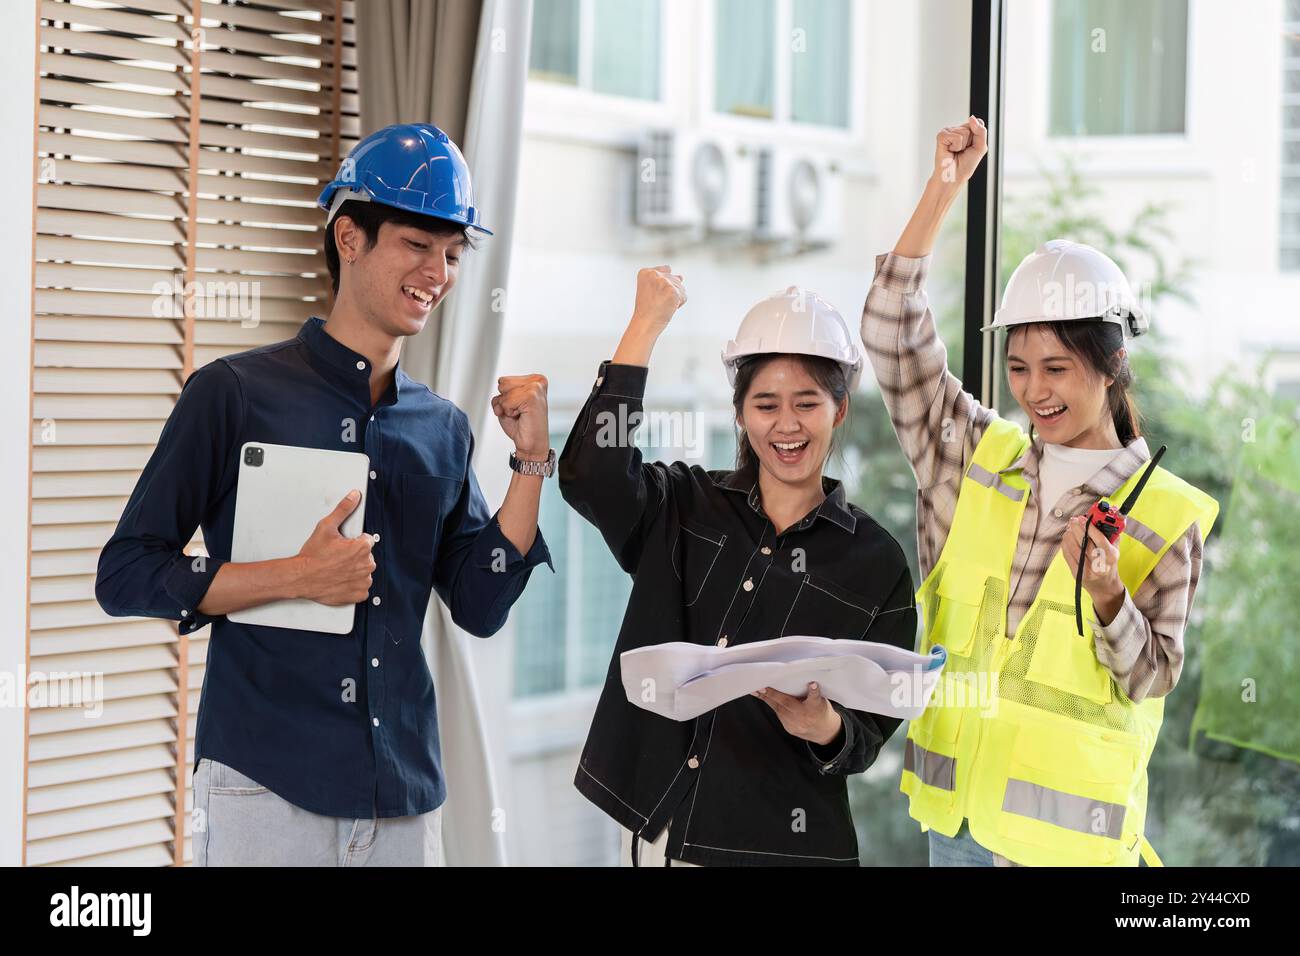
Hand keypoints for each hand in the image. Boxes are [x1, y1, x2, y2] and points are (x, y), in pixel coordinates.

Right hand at [295, 490, 374, 605]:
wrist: (301, 578)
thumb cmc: (312, 556)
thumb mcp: (326, 527)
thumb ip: (343, 509)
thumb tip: (354, 496)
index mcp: (362, 547)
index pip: (367, 540)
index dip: (354, 541)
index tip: (343, 546)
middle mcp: (366, 565)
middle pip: (366, 556)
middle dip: (354, 556)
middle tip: (337, 557)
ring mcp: (363, 581)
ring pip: (365, 572)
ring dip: (355, 570)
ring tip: (337, 569)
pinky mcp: (359, 594)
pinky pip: (362, 588)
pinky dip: (353, 585)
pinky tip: (341, 580)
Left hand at [492, 374, 549, 459]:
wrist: (531, 444)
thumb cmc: (521, 425)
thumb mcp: (509, 402)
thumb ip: (504, 390)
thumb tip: (500, 384)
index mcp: (534, 380)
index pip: (503, 380)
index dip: (504, 397)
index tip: (517, 407)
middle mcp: (537, 381)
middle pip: (503, 383)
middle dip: (504, 400)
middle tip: (518, 411)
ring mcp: (536, 388)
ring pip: (504, 390)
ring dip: (506, 406)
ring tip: (520, 414)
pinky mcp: (532, 397)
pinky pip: (506, 401)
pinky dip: (509, 412)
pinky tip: (521, 416)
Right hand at [630, 265, 686, 334]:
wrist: (645, 324)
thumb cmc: (648, 309)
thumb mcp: (652, 289)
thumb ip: (665, 278)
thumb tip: (681, 276)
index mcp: (645, 272)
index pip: (667, 270)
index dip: (663, 286)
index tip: (653, 295)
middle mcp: (654, 274)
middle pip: (675, 279)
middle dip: (670, 292)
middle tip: (657, 302)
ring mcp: (663, 282)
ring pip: (680, 287)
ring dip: (675, 299)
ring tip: (662, 305)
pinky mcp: (672, 291)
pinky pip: (683, 296)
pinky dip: (678, 304)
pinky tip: (667, 308)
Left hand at [752, 682, 842, 745]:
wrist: (823, 731)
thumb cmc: (819, 710)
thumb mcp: (821, 700)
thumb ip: (812, 693)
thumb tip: (805, 680)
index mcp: (816, 707)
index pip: (815, 698)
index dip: (814, 691)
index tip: (813, 685)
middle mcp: (805, 716)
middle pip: (788, 704)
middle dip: (773, 695)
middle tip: (761, 687)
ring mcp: (796, 724)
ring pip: (778, 709)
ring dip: (766, 698)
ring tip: (756, 690)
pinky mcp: (789, 728)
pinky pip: (778, 713)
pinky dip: (771, 704)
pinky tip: (762, 697)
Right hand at [931, 116, 987, 186]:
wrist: (954, 176)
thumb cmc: (965, 164)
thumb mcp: (980, 147)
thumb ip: (981, 131)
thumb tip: (971, 118)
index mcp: (965, 130)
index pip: (978, 123)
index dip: (978, 137)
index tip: (971, 147)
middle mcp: (956, 129)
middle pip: (972, 126)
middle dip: (971, 141)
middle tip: (962, 151)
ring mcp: (948, 131)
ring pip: (964, 131)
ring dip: (963, 145)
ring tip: (955, 152)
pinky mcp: (941, 136)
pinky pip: (956, 137)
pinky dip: (956, 146)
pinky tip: (950, 151)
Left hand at [1061, 514, 1124, 621]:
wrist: (1104, 586)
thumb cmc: (1109, 564)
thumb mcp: (1115, 550)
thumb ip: (1111, 534)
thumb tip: (1102, 518)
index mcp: (1110, 557)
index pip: (1099, 539)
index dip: (1089, 527)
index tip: (1083, 518)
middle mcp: (1099, 564)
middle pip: (1084, 542)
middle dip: (1076, 528)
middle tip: (1073, 520)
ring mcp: (1086, 570)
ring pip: (1072, 547)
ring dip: (1069, 534)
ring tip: (1070, 528)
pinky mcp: (1076, 573)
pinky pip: (1067, 554)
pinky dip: (1065, 543)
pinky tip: (1067, 537)